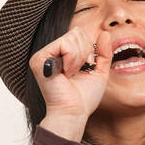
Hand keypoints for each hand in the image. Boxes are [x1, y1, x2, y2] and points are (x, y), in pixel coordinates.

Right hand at [30, 25, 112, 140]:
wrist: (73, 112)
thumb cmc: (84, 98)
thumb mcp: (99, 71)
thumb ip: (103, 52)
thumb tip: (105, 33)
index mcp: (61, 55)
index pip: (78, 34)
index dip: (88, 50)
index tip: (84, 68)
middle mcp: (50, 53)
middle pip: (75, 32)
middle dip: (84, 53)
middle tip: (77, 72)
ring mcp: (43, 55)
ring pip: (71, 37)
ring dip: (78, 59)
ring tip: (70, 75)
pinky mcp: (39, 59)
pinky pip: (64, 45)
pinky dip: (71, 60)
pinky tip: (65, 74)